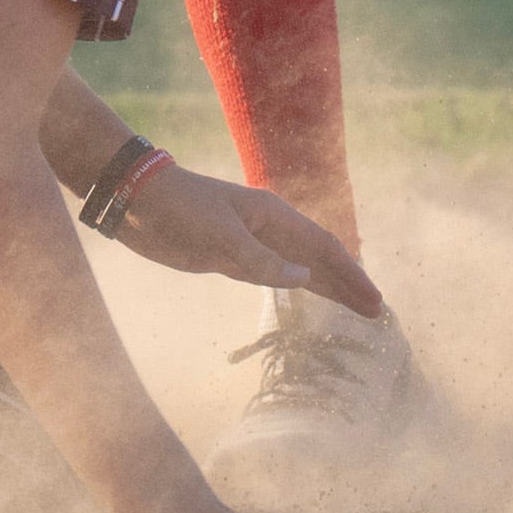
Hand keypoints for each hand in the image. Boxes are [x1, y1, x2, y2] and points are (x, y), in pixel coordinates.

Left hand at [113, 163, 381, 317]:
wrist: (135, 200)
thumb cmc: (179, 208)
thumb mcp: (221, 235)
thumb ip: (261, 260)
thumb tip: (305, 277)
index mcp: (272, 214)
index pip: (323, 247)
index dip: (351, 274)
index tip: (375, 300)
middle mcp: (268, 228)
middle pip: (318, 259)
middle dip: (348, 283)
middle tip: (377, 313)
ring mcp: (250, 243)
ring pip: (299, 268)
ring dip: (327, 287)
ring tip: (355, 309)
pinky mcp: (230, 257)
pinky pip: (275, 275)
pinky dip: (296, 287)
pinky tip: (308, 294)